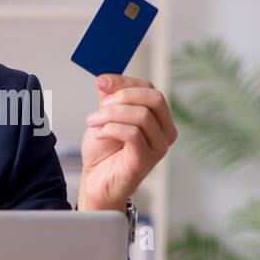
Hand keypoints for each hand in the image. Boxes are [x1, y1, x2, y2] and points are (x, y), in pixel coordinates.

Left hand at [78, 73, 177, 212]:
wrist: (97, 180)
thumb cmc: (105, 151)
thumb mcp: (106, 116)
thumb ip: (110, 98)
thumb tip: (105, 79)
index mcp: (158, 117)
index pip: (149, 88)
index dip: (124, 82)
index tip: (101, 82)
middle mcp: (165, 131)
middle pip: (154, 98)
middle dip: (123, 96)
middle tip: (101, 104)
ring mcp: (159, 146)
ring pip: (142, 115)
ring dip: (112, 115)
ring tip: (94, 122)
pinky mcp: (147, 159)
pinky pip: (133, 134)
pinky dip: (111, 129)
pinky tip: (99, 134)